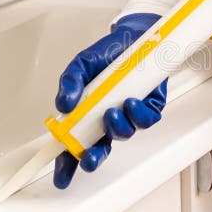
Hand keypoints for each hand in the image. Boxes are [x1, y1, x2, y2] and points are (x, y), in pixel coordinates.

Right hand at [53, 13, 167, 188]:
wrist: (135, 36)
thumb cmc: (108, 54)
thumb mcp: (81, 64)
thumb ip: (70, 83)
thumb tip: (63, 104)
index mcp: (89, 112)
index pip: (75, 143)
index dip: (68, 162)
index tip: (61, 176)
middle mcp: (108, 117)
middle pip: (101, 148)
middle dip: (94, 157)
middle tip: (89, 158)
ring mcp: (129, 113)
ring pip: (124, 133)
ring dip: (117, 127)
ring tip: (112, 112)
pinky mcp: (150, 106)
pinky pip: (146, 119)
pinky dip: (138, 114)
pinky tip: (131, 102)